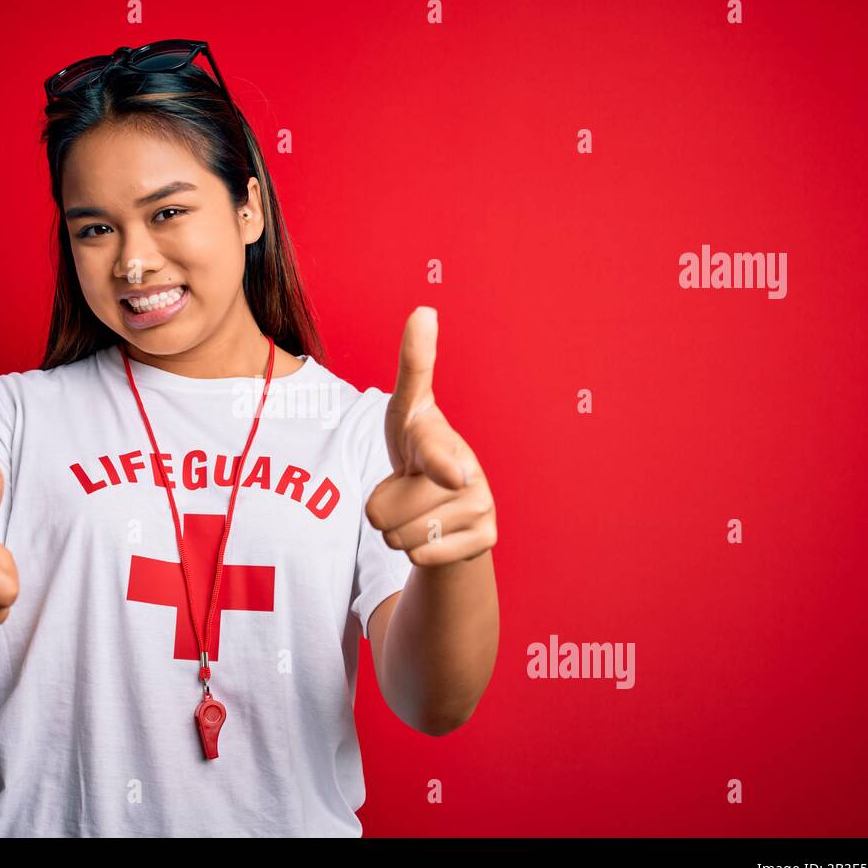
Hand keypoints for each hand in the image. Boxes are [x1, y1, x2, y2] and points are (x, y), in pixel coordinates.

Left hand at [365, 307, 496, 566]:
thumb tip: (426, 310)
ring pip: (398, 538)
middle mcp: (468, 469)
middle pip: (381, 511)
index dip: (438, 461)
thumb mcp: (405, 410)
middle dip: (382, 507)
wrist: (450, 505)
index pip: (432, 448)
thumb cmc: (420, 449)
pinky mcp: (486, 539)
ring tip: (419, 509)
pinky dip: (418, 551)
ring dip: (397, 530)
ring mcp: (482, 505)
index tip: (450, 465)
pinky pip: (421, 558)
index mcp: (438, 437)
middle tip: (406, 490)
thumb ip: (414, 366)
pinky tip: (436, 531)